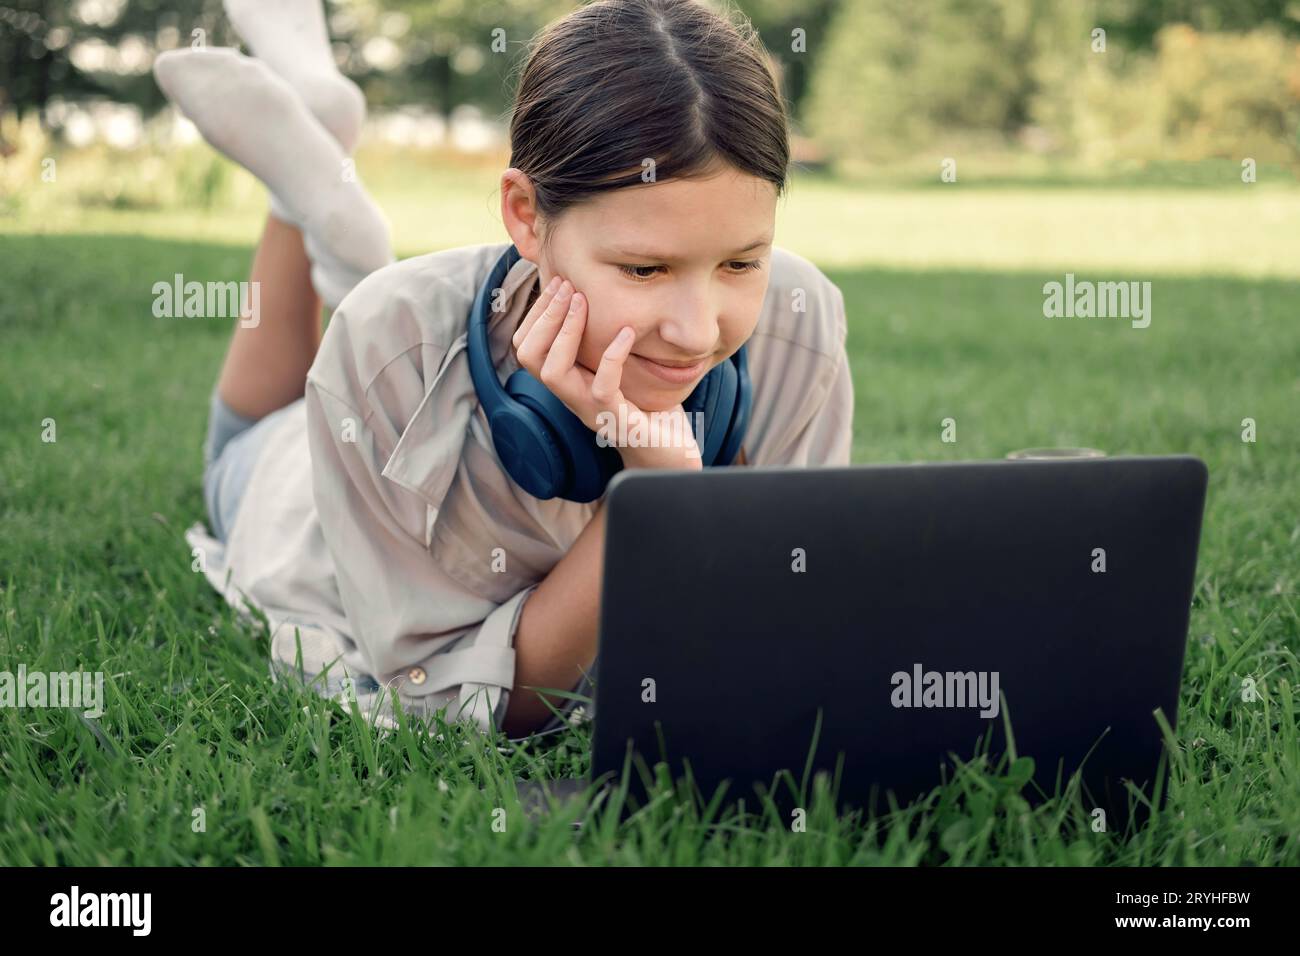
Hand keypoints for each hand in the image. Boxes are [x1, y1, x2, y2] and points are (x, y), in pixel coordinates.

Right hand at [512, 276, 702, 471]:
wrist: (672, 455)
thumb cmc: (649, 409)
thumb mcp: (621, 369)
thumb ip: (604, 343)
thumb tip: (597, 299)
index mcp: (569, 384)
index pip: (528, 349)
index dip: (536, 315)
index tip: (558, 283)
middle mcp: (572, 398)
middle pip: (530, 358)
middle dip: (544, 316)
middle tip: (566, 286)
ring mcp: (592, 412)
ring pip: (554, 373)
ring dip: (565, 332)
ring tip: (582, 302)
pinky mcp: (619, 421)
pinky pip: (603, 387)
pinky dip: (612, 356)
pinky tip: (626, 333)